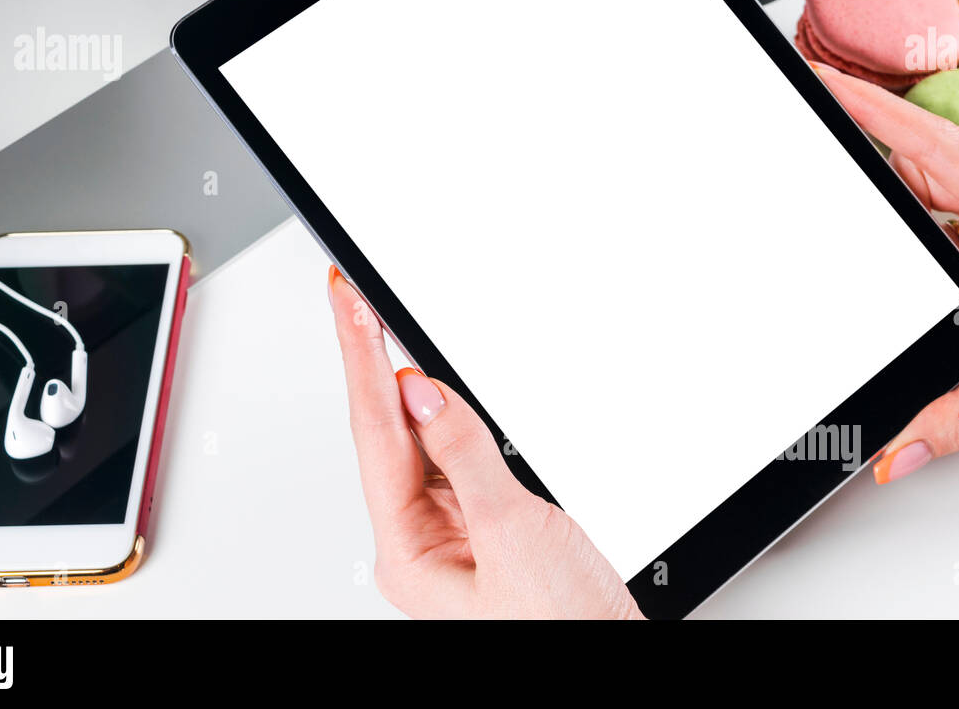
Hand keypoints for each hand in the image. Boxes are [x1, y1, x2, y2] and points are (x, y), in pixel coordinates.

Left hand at [328, 267, 641, 618]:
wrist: (611, 660)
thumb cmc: (565, 627)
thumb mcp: (514, 532)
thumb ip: (465, 453)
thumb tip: (419, 393)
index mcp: (409, 553)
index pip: (376, 436)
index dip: (361, 362)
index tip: (348, 306)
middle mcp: (420, 543)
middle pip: (387, 434)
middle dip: (370, 363)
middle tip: (351, 299)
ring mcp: (452, 534)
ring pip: (422, 442)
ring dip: (409, 387)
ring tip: (380, 324)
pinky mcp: (486, 526)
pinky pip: (458, 457)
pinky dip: (453, 416)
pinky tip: (438, 386)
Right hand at [812, 63, 958, 482]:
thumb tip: (902, 441)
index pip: (938, 147)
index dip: (877, 109)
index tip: (829, 84)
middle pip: (928, 162)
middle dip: (868, 137)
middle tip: (814, 127)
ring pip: (939, 197)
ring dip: (893, 194)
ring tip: (843, 192)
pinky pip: (955, 235)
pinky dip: (920, 241)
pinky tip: (902, 261)